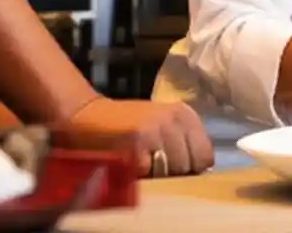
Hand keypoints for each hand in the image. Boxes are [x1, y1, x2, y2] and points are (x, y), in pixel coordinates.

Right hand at [61, 97, 213, 177]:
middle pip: (189, 166)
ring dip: (158, 177)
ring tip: (143, 167)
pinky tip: (130, 166)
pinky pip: (149, 174)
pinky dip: (139, 176)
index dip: (193, 168)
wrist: (86, 115)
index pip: (206, 155)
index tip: (179, 170)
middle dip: (175, 174)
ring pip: (171, 172)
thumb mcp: (162, 123)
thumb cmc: (126, 123)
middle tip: (155, 169)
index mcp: (184, 114)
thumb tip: (201, 171)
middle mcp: (173, 119)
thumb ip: (182, 141)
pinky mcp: (136, 142)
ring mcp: (156, 130)